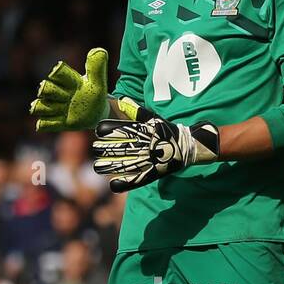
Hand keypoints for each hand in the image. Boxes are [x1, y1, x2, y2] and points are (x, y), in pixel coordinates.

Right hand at [29, 49, 111, 131]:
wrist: (96, 113)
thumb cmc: (94, 93)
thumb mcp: (98, 82)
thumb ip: (97, 67)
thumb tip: (99, 50)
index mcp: (67, 80)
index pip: (57, 73)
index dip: (58, 73)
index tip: (66, 77)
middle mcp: (58, 92)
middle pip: (45, 89)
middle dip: (51, 91)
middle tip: (65, 97)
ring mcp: (55, 107)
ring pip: (40, 106)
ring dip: (47, 108)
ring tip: (60, 109)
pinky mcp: (56, 122)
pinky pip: (44, 123)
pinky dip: (45, 123)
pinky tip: (52, 122)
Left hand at [92, 115, 219, 191]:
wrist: (188, 146)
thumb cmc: (167, 131)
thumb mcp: (153, 118)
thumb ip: (136, 110)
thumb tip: (121, 99)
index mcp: (143, 132)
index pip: (121, 130)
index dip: (108, 130)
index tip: (98, 131)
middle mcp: (144, 146)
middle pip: (120, 147)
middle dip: (105, 148)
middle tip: (95, 148)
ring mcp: (148, 161)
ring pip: (125, 164)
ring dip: (109, 166)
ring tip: (96, 166)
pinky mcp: (153, 173)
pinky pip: (137, 180)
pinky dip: (124, 183)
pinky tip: (112, 184)